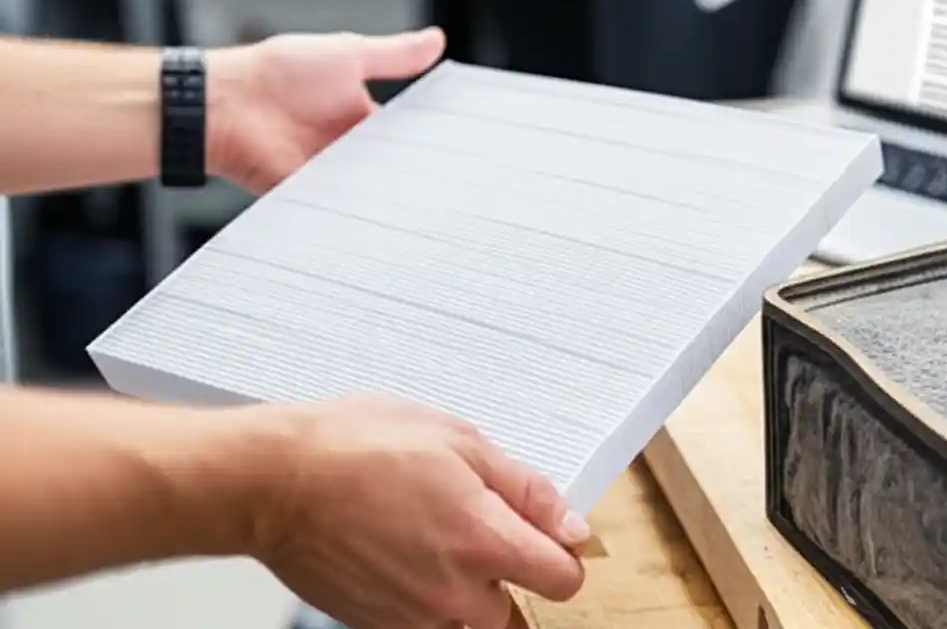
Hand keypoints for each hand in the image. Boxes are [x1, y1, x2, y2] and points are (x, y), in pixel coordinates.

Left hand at [206, 28, 445, 193]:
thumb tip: (436, 40)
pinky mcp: (312, 196)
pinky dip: (358, 213)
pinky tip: (379, 216)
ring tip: (418, 200)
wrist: (227, 106)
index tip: (460, 146)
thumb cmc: (278, 74)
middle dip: (414, 172)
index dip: (429, 140)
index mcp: (361, 115)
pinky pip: (342, 210)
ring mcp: (330, 172)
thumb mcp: (347, 55)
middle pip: (393, 165)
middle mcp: (348, 146)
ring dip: (388, 192)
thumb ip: (394, 55)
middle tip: (445, 181)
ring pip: (372, 189)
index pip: (406, 134)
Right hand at [252, 396, 589, 628]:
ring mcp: (412, 617)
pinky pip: (423, 623)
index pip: (564, 579)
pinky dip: (425, 596)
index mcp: (484, 542)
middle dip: (508, 571)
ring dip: (467, 590)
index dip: (562, 551)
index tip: (549, 533)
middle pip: (517, 608)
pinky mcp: (377, 626)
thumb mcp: (458, 441)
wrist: (272, 481)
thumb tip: (571, 525)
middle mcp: (454, 594)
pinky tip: (402, 550)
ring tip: (432, 536)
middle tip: (474, 523)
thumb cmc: (354, 448)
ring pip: (469, 621)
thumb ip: (525, 490)